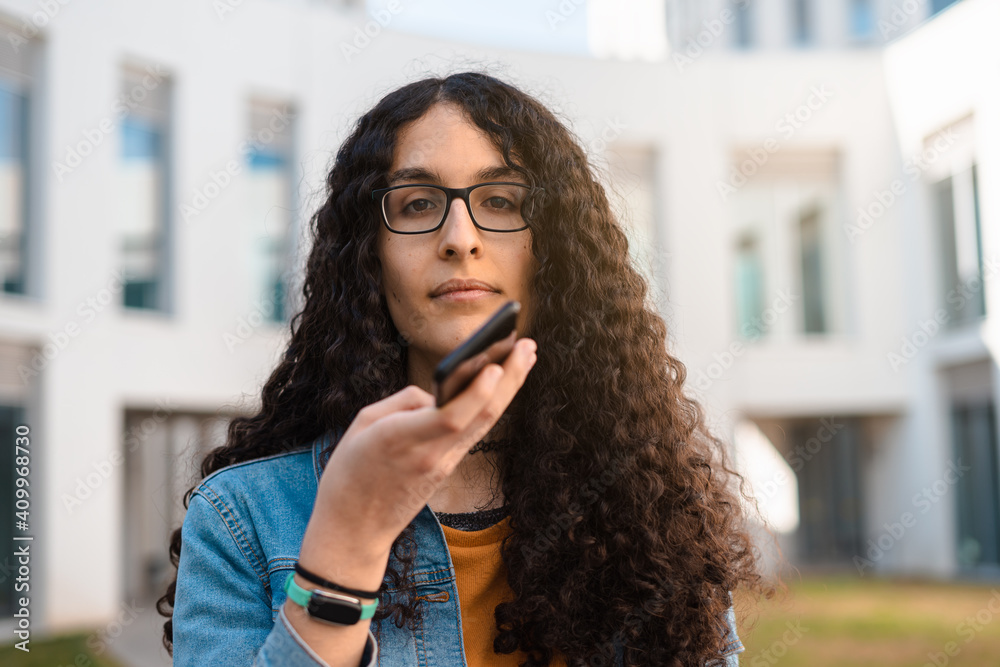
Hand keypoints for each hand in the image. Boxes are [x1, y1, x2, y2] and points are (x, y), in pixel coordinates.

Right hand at [312, 336, 537, 555]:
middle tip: (527, 345)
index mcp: (400, 439)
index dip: (477, 391)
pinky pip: (474, 431)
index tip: (496, 364)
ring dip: (509, 388)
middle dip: (509, 378)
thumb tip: (436, 392)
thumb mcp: (362, 424)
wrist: (354, 530)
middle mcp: (430, 454)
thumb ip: (403, 402)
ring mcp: (443, 465)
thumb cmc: (349, 472)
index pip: (450, 417)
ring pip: (485, 422)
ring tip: (525, 358)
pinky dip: (490, 404)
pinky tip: (502, 385)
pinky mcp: (447, 470)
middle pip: (481, 415)